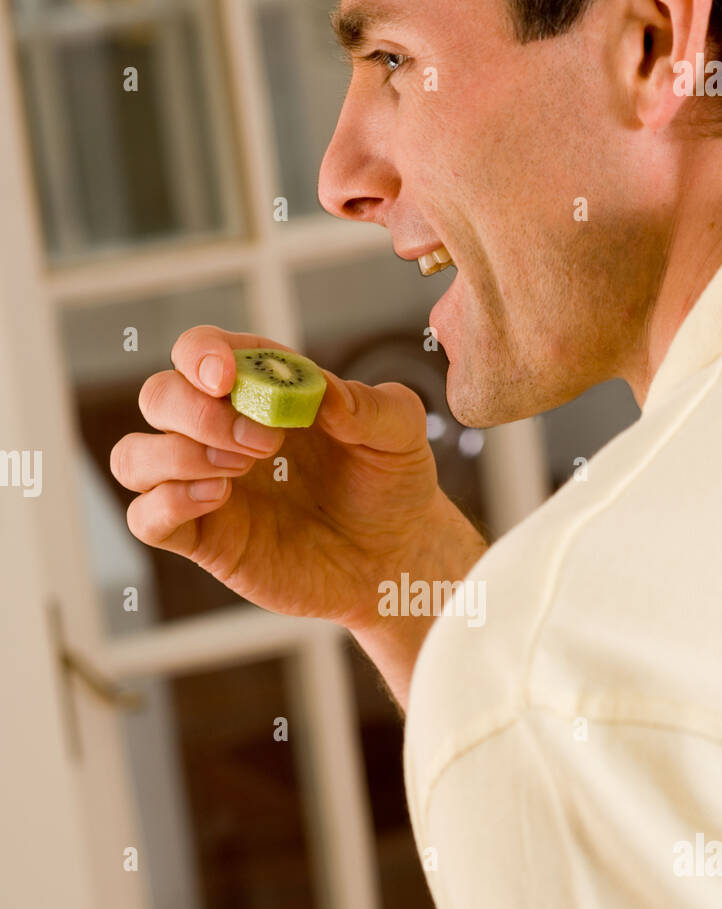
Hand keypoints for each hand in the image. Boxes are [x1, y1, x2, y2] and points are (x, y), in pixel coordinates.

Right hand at [110, 327, 442, 636]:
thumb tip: (325, 395)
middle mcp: (220, 431)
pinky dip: (165, 504)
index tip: (225, 375)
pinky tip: (219, 498)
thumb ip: (373, 405)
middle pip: (158, 396)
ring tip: (239, 471)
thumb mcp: (401, 434)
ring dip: (174, 455)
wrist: (396, 557)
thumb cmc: (392, 485)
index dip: (201, 354)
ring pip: (134, 456)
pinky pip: (146, 517)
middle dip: (196, 411)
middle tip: (264, 443)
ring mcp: (206, 485)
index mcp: (259, 389)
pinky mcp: (205, 538)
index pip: (200, 351)